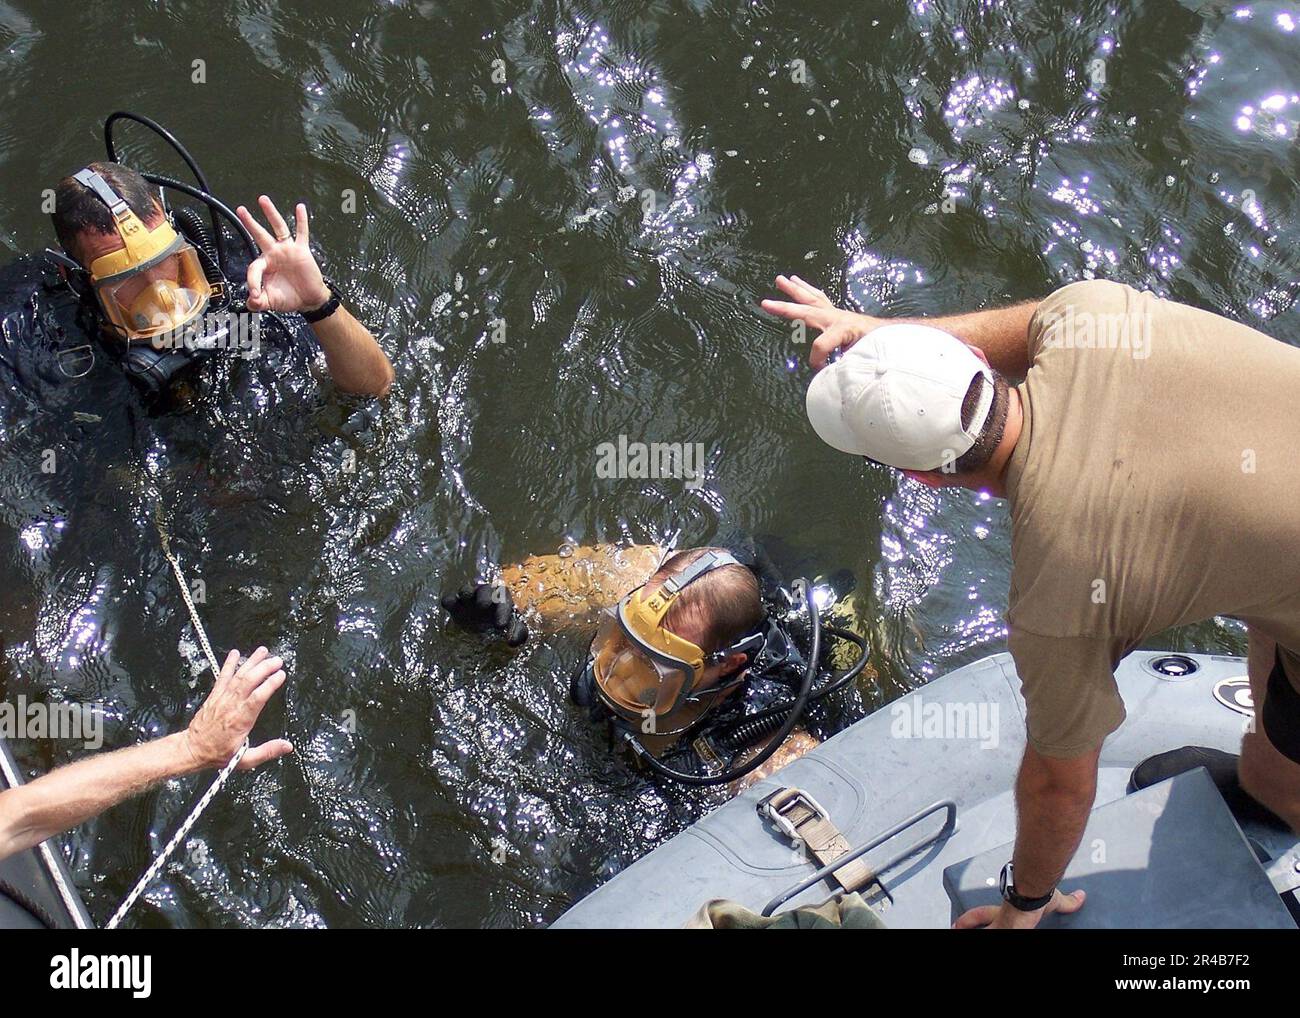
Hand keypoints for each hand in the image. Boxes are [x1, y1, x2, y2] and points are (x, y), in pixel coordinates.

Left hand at [184, 647, 292, 770]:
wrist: (192, 750)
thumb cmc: (219, 754)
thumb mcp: (245, 760)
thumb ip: (267, 752)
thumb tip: (288, 746)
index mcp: (241, 720)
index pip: (257, 698)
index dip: (270, 684)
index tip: (281, 675)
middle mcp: (232, 706)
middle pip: (249, 682)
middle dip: (264, 668)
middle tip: (278, 660)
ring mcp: (222, 698)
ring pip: (238, 676)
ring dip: (251, 662)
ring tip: (263, 651)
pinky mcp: (215, 696)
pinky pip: (222, 677)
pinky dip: (229, 664)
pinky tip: (235, 653)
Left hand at [236, 195, 330, 313]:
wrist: (308, 300)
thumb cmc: (288, 298)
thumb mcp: (270, 302)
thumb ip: (258, 303)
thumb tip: (250, 302)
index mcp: (264, 265)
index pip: (254, 268)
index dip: (253, 281)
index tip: (256, 295)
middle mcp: (273, 254)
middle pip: (259, 235)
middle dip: (249, 222)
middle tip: (240, 209)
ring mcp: (287, 250)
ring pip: (278, 228)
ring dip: (271, 213)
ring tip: (262, 200)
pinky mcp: (301, 250)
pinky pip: (301, 233)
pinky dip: (301, 220)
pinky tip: (300, 207)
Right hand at [441, 582, 528, 646]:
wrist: (483, 629)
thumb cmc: (501, 625)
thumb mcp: (513, 628)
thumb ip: (518, 633)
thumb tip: (512, 641)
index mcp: (502, 599)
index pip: (504, 599)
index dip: (503, 611)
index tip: (500, 626)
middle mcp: (486, 596)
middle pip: (485, 590)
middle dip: (484, 596)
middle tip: (483, 606)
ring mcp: (469, 600)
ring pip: (467, 590)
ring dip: (466, 592)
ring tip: (465, 598)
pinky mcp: (455, 606)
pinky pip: (450, 599)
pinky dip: (449, 600)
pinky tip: (448, 603)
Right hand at [760, 274, 881, 369]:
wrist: (895, 338)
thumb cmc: (880, 348)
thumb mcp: (862, 359)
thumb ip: (845, 366)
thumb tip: (829, 374)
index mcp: (842, 329)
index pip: (821, 344)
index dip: (818, 359)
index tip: (821, 370)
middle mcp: (837, 318)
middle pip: (806, 309)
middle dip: (785, 307)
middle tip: (766, 301)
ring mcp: (837, 314)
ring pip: (812, 298)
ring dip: (795, 289)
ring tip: (781, 279)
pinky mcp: (839, 314)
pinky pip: (820, 299)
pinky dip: (809, 290)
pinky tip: (801, 284)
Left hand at [953, 888, 1086, 928]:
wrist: (1035, 888)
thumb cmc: (1041, 892)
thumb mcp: (1054, 900)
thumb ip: (1067, 901)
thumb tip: (1080, 896)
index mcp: (1005, 911)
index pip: (981, 914)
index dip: (970, 919)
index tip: (959, 922)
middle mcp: (1000, 918)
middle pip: (975, 921)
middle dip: (964, 925)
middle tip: (953, 928)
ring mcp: (1002, 925)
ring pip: (986, 931)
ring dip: (974, 929)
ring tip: (957, 931)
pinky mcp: (1008, 929)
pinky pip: (997, 933)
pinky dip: (982, 929)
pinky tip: (964, 930)